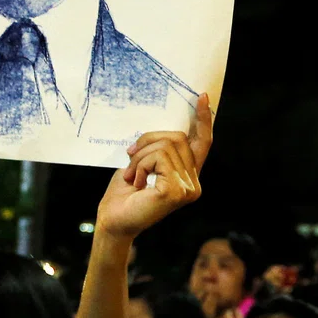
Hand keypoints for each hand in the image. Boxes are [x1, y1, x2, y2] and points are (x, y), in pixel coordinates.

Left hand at [95, 94, 212, 240]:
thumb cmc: (124, 194)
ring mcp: (189, 189)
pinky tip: (137, 181)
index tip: (202, 97)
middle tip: (130, 156)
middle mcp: (194, 183)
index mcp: (188, 175)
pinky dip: (141, 165)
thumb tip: (164, 127)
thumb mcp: (143, 162)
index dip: (203, 119)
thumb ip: (159, 148)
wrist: (113, 221)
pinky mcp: (177, 191)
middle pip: (178, 137)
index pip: (203, 143)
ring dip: (141, 156)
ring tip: (132, 175)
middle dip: (149, 140)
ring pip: (166, 146)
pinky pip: (159, 158)